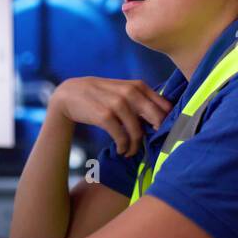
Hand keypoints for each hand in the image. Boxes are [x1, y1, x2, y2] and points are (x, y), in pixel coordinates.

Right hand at [49, 77, 172, 156]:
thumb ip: (140, 99)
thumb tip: (162, 119)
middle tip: (149, 145)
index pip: (164, 106)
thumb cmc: (100, 95)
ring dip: (136, 146)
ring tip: (131, 151)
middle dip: (155, 136)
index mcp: (138, 86)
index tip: (162, 134)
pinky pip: (122, 138)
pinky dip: (124, 147)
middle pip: (156, 119)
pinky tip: (121, 150)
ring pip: (138, 132)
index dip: (167, 123)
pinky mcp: (105, 116)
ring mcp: (117, 104)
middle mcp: (130, 92)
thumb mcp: (122, 90)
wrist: (70, 94)